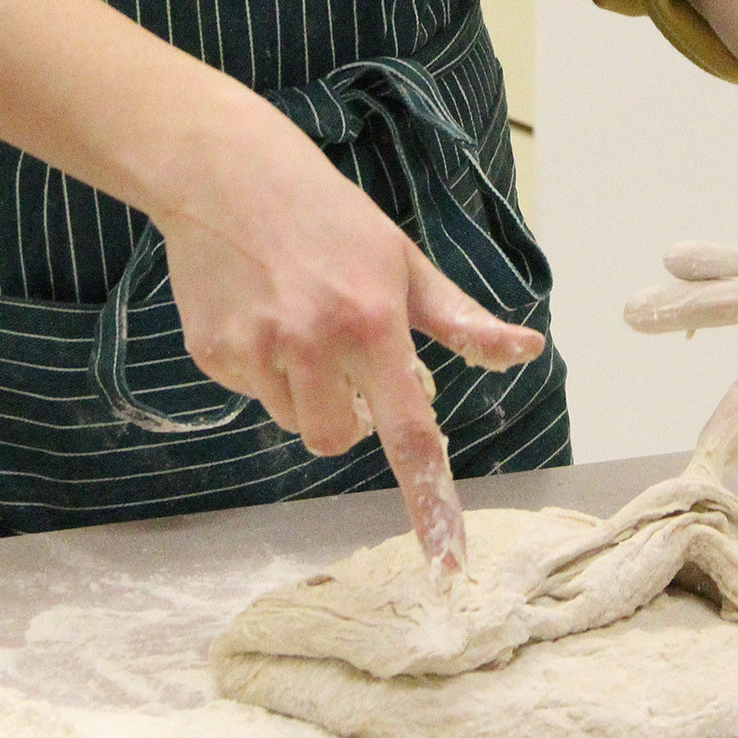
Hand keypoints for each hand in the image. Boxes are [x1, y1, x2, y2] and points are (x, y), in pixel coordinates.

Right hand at [151, 97, 545, 575]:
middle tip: (345, 358)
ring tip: (298, 321)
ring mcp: (255, 350)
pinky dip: (263, 370)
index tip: (447, 564)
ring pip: (294, 421)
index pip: (410, 434)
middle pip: (338, 441)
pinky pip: (252, 394)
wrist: (223, 173)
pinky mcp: (211, 353)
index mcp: (371, 321)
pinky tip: (261, 313)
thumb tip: (525, 352)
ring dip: (305, 392)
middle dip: (348, 417)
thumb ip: (461, 319)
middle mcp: (311, 342)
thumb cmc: (326, 213)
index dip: (431, 504)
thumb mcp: (401, 257)